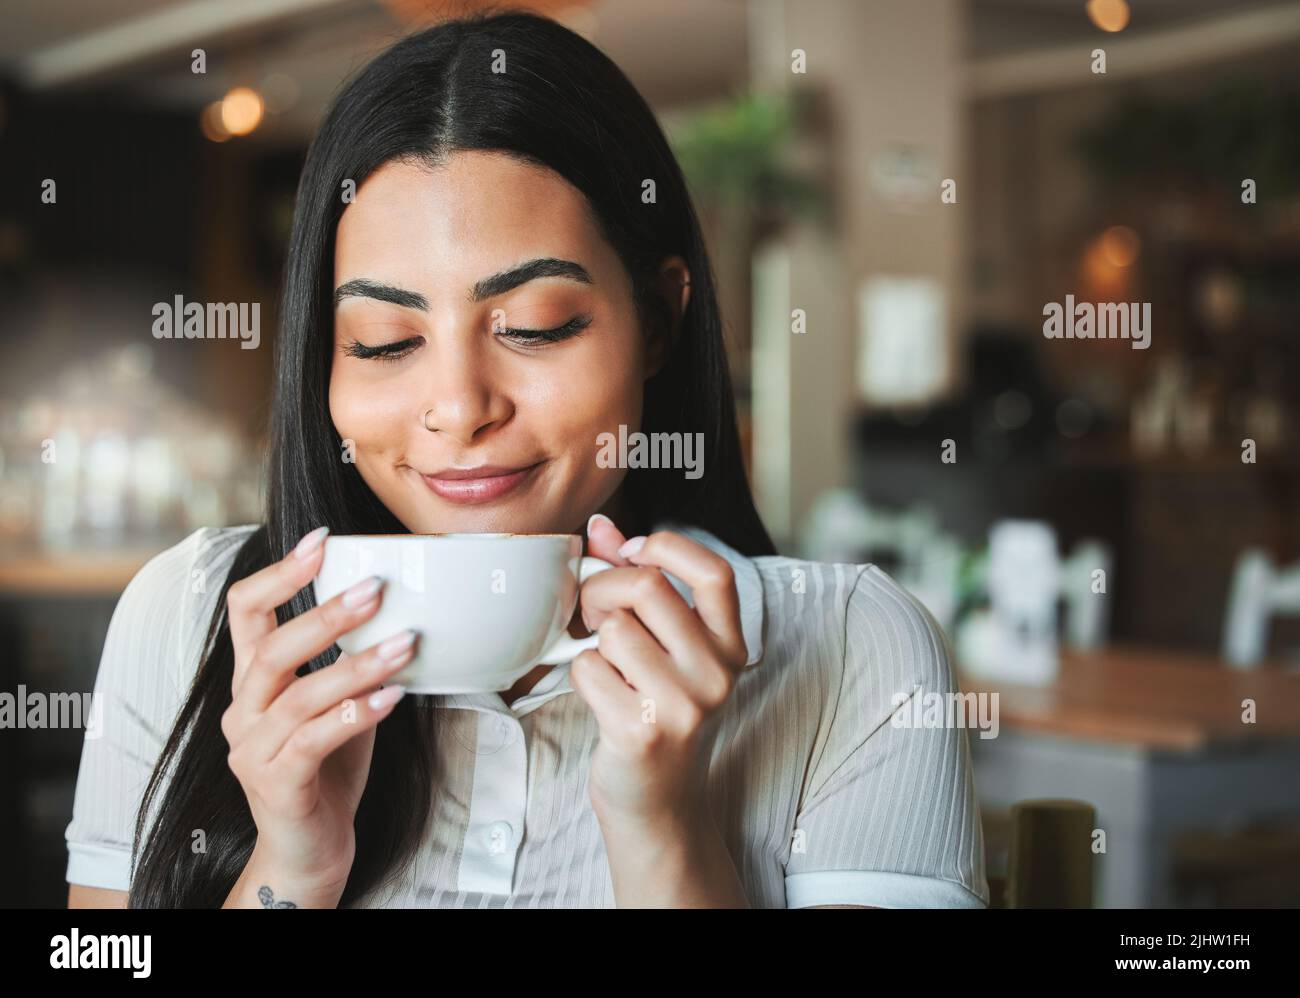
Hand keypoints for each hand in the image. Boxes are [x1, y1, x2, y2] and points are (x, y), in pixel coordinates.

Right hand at [221, 526, 413, 895]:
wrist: (309, 848)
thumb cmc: (328, 766)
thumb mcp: (338, 701)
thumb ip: (350, 660)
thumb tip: (404, 608)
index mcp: (253, 680)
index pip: (244, 611)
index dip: (279, 573)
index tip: (322, 540)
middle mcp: (242, 709)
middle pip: (270, 648)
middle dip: (326, 614)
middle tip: (377, 589)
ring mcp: (253, 749)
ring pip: (299, 695)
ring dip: (357, 665)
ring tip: (407, 644)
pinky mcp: (276, 784)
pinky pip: (316, 741)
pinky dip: (357, 714)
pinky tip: (393, 696)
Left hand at [571, 516, 747, 826]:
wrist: (654, 798)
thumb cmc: (652, 707)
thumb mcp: (660, 644)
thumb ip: (634, 579)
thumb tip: (601, 526)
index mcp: (730, 646)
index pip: (714, 572)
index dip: (666, 548)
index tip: (633, 551)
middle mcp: (716, 673)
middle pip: (646, 587)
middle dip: (602, 589)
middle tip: (593, 613)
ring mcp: (683, 705)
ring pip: (612, 628)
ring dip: (593, 642)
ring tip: (605, 664)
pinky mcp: (642, 730)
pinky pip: (589, 668)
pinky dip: (581, 675)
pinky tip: (601, 697)